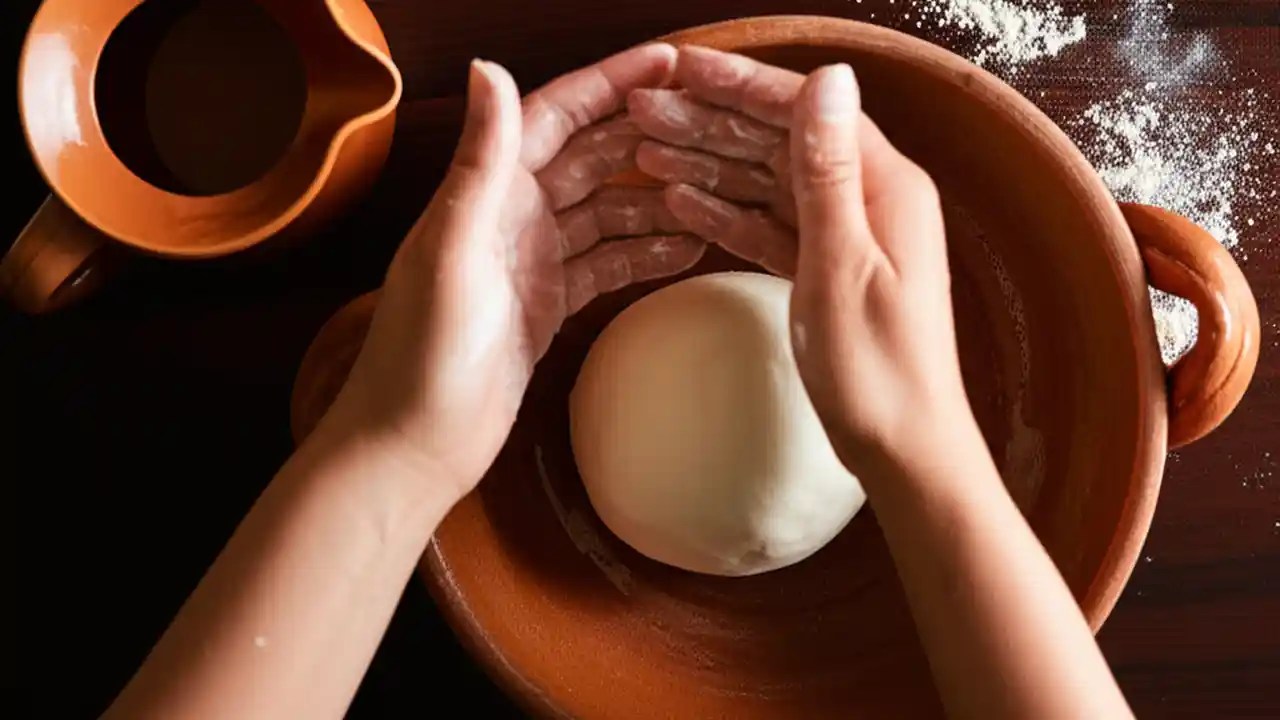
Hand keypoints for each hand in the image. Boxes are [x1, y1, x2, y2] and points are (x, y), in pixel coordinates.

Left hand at [321, 45, 703, 495]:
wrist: (413, 447)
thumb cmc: (422, 353)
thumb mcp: (454, 249)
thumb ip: (478, 161)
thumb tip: (487, 65)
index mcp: (485, 192)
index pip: (555, 115)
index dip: (611, 83)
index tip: (671, 60)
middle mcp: (509, 215)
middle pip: (589, 158)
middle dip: (645, 135)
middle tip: (712, 123)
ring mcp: (530, 260)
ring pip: (606, 211)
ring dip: (654, 198)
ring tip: (715, 188)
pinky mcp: (546, 304)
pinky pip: (605, 264)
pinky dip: (643, 254)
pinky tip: (689, 248)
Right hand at [628, 48, 965, 471]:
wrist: (905, 447)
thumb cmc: (880, 370)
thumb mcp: (843, 265)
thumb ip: (829, 172)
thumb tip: (828, 78)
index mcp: (885, 185)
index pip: (803, 110)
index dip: (738, 85)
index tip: (679, 69)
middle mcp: (870, 197)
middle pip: (779, 140)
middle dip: (710, 121)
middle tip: (642, 110)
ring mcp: (849, 233)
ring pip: (768, 181)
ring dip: (708, 164)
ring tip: (646, 150)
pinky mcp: (829, 268)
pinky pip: (772, 226)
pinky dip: (727, 213)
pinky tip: (681, 201)